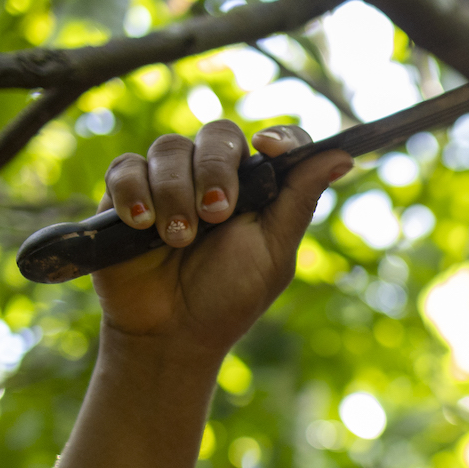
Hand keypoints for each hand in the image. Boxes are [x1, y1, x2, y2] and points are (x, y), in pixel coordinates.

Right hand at [92, 121, 351, 358]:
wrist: (170, 334)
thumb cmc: (227, 297)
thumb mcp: (273, 252)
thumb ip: (300, 200)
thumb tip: (343, 155)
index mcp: (258, 187)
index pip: (276, 141)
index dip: (279, 136)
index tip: (269, 148)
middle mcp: (214, 174)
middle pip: (219, 134)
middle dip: (217, 170)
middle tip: (215, 215)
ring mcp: (168, 180)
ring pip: (170, 148)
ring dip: (175, 192)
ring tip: (177, 239)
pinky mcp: (125, 193)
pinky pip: (126, 168)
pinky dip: (133, 192)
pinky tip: (141, 223)